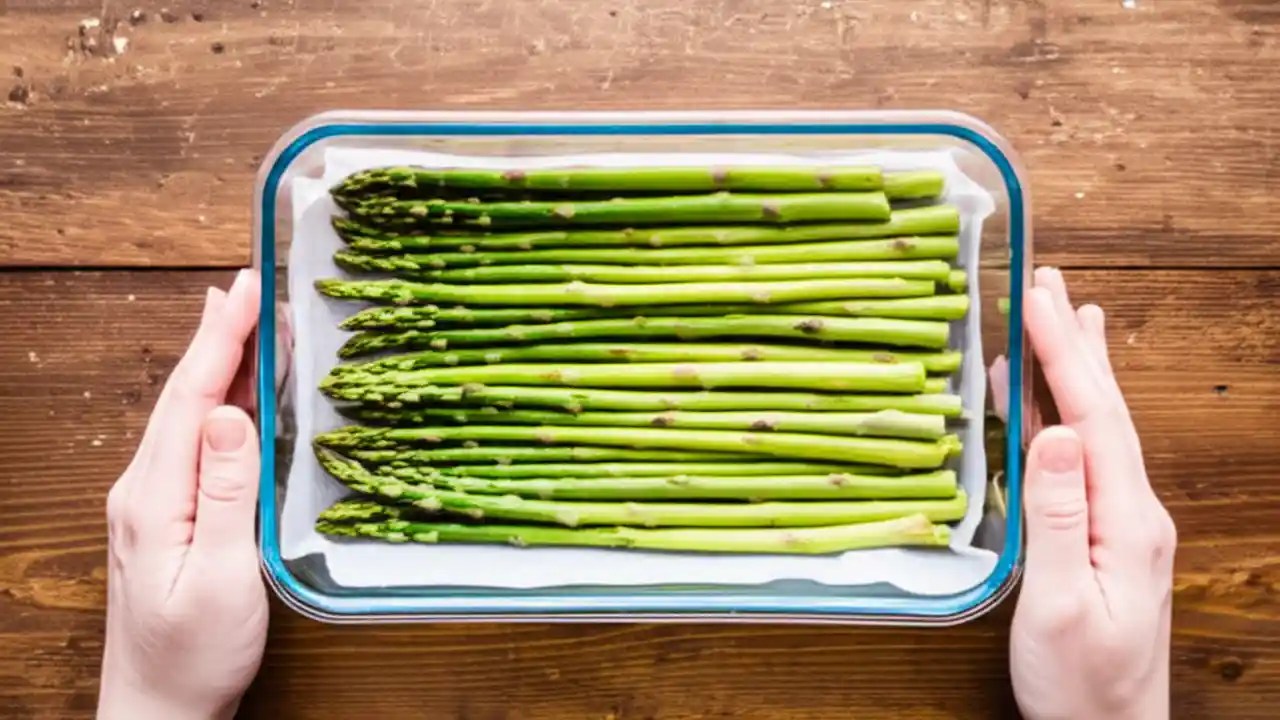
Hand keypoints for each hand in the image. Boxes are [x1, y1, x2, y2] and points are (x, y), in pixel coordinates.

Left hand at [98, 270, 267, 719]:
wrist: (157, 709)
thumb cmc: (194, 652)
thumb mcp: (221, 575)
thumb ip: (224, 493)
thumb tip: (229, 413)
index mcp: (155, 496)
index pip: (190, 398)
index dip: (221, 338)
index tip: (246, 287)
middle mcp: (143, 489)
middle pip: (184, 395)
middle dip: (218, 335)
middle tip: (248, 285)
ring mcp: (150, 502)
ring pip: (187, 414)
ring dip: (218, 364)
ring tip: (243, 321)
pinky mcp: (165, 516)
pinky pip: (191, 441)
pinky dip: (216, 402)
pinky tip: (232, 394)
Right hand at [996, 268, 1175, 718]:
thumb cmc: (1079, 682)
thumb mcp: (1060, 604)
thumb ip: (1057, 517)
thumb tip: (1054, 433)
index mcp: (1125, 520)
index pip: (1094, 417)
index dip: (1062, 354)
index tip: (1035, 297)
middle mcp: (1132, 511)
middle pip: (1105, 409)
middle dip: (1075, 343)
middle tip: (1052, 282)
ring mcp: (1122, 523)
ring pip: (1099, 428)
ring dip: (1080, 370)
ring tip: (1069, 319)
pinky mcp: (1104, 537)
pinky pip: (1085, 457)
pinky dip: (1065, 415)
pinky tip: (1052, 404)